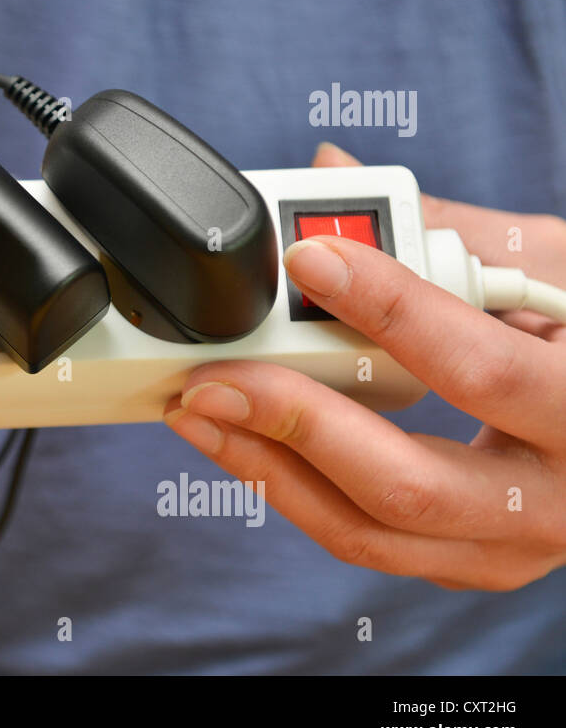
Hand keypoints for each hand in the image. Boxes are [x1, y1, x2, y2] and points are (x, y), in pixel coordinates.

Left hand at [163, 143, 565, 589]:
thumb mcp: (550, 272)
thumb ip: (445, 230)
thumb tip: (329, 167)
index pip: (481, 369)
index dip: (389, 311)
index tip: (307, 257)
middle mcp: (549, 504)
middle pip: (404, 484)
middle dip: (293, 423)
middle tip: (216, 373)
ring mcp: (499, 549)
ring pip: (363, 530)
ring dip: (262, 465)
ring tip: (196, 407)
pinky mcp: (455, 560)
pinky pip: (354, 535)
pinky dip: (282, 485)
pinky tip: (234, 437)